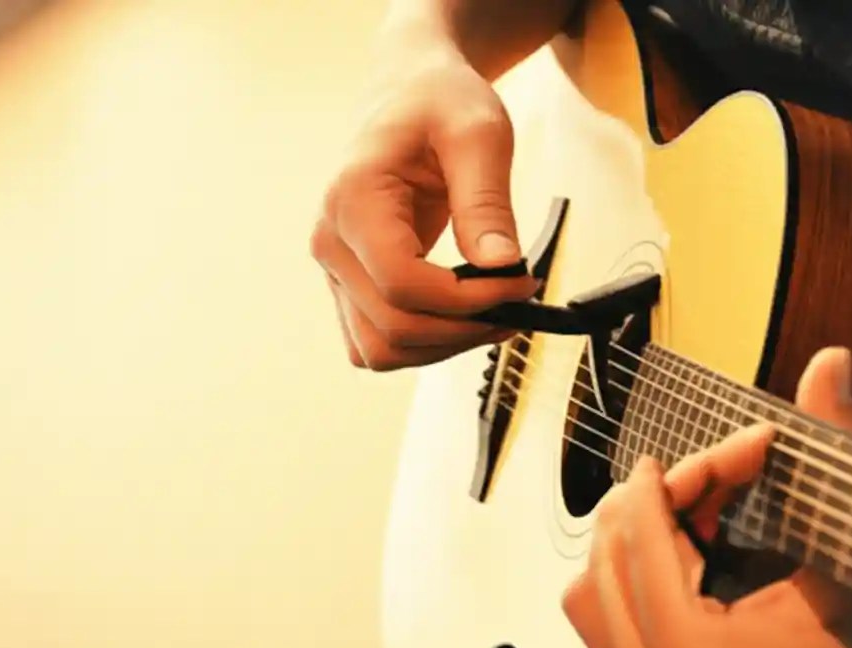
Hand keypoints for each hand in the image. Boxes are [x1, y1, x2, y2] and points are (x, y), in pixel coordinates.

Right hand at [312, 46, 539, 370]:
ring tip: (495, 316)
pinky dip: (422, 345)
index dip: (466, 301)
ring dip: (443, 347)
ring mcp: (336, 267)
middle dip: (464, 329)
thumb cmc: (438, 104)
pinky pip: (376, 342)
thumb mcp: (477, 135)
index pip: (400, 284)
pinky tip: (463, 319)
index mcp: (354, 199)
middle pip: (392, 326)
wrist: (409, 94)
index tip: (519, 284)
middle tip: (518, 303)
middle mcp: (332, 240)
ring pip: (380, 349)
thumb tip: (502, 264)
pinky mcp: (351, 283)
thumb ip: (485, 202)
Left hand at [562, 347, 851, 647]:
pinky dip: (645, 567)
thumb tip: (832, 361)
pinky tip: (707, 541)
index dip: (675, 482)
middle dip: (662, 499)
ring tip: (717, 502)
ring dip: (647, 530)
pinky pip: (611, 616)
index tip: (723, 449)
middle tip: (734, 465)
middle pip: (606, 559)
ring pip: (595, 587)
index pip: (641, 544)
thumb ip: (839, 448)